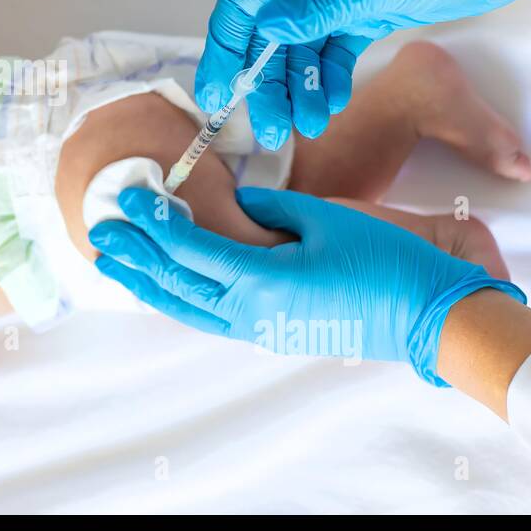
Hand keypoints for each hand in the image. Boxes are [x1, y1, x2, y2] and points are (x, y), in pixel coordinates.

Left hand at [89, 186, 525, 385]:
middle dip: (135, 255)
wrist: (432, 316)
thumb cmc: (386, 260)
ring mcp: (262, 329)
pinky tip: (166, 287)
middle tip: (98, 230)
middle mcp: (252, 313)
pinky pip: (213, 318)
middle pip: (177, 283)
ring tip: (113, 264)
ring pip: (189, 307)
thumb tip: (235, 204)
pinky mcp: (275, 335)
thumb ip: (270, 208)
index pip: (190, 249)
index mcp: (262, 281)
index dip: (154, 221)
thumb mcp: (325, 218)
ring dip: (148, 284)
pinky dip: (182, 299)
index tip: (127, 195)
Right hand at [196, 0, 530, 147]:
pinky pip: (332, 58)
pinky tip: (335, 104)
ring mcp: (338, 2)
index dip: (225, 52)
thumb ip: (318, 6)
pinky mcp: (365, 19)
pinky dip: (329, 82)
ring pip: (300, 55)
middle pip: (268, 40)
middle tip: (271, 131)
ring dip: (300, 91)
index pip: (243, 7)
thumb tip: (267, 29)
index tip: (218, 97)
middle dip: (266, 86)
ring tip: (311, 125)